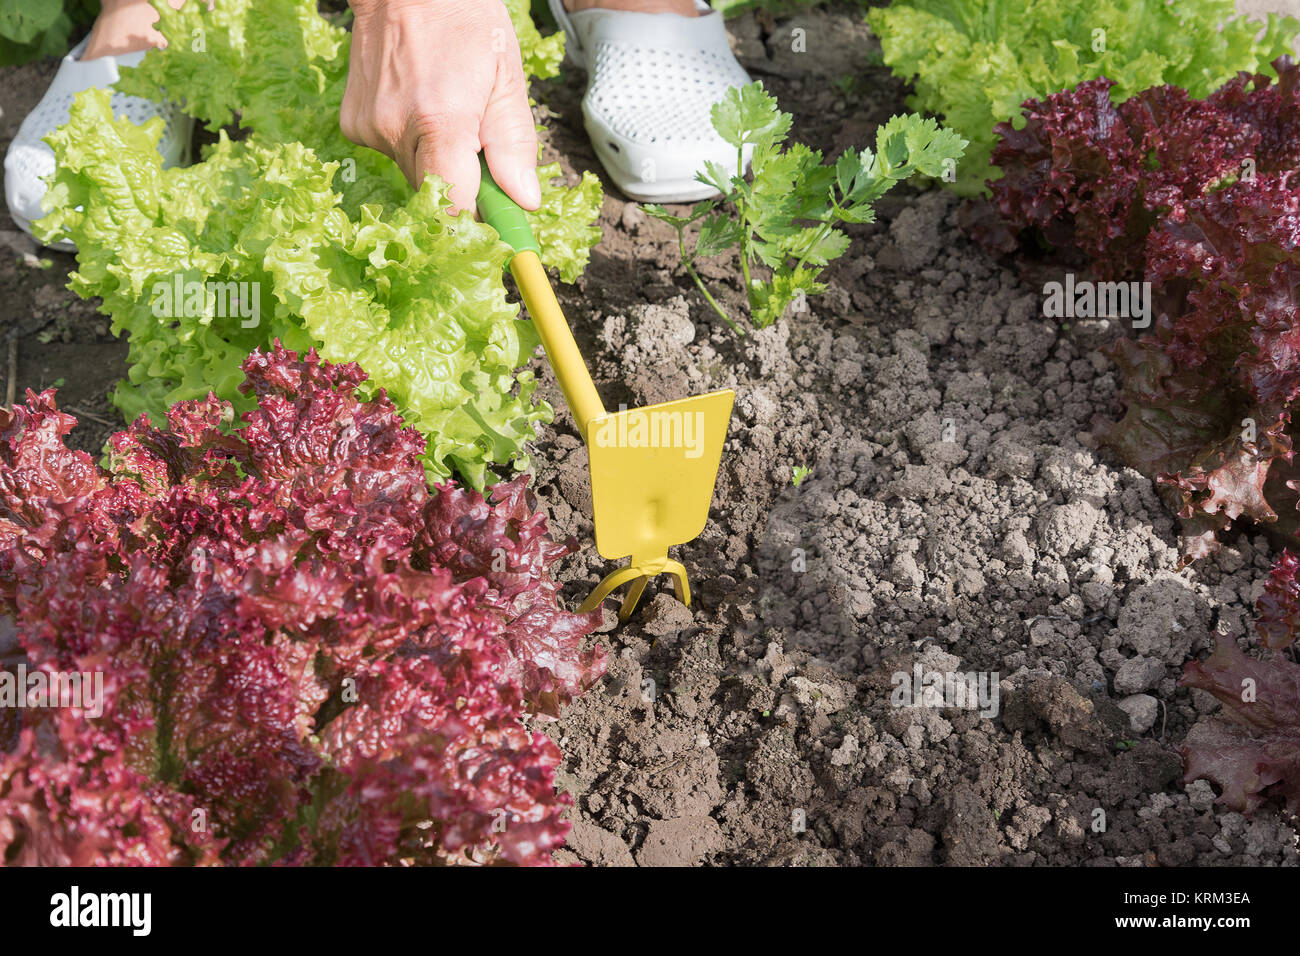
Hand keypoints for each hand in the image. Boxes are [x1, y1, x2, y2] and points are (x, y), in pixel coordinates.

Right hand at [342, 0, 540, 212]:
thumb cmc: (463, 21)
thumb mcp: (506, 78)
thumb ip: (514, 144)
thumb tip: (524, 200)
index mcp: (439, 122)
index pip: (455, 207)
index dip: (479, 222)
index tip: (498, 224)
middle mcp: (396, 130)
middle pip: (438, 195)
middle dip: (464, 184)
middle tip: (480, 145)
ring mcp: (370, 129)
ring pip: (416, 175)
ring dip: (438, 160)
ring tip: (448, 111)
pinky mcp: (354, 127)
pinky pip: (394, 155)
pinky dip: (412, 143)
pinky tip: (418, 105)